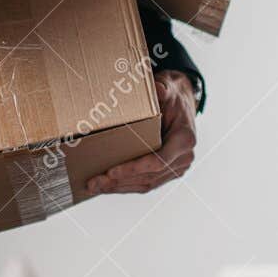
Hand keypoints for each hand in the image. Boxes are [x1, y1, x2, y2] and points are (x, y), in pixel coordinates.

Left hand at [87, 70, 197, 194]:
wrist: (183, 104)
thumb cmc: (172, 96)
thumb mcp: (169, 89)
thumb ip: (163, 90)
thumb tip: (157, 89)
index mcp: (185, 139)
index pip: (158, 161)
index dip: (134, 168)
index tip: (111, 171)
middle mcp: (184, 158)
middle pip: (149, 177)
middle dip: (119, 181)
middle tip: (93, 183)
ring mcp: (177, 168)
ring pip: (147, 184)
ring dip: (119, 187)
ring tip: (94, 187)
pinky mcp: (168, 172)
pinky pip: (147, 183)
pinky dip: (126, 185)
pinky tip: (107, 186)